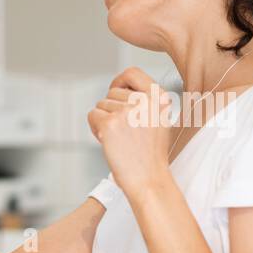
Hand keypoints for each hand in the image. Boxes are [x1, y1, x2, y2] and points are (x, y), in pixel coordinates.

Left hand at [87, 67, 173, 196]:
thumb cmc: (151, 155)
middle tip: (122, 130)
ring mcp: (127, 112)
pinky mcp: (110, 124)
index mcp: (159, 98)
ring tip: (120, 139)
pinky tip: (109, 142)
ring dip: (104, 121)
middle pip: (112, 91)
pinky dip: (95, 129)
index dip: (120, 80)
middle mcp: (144, 101)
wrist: (149, 180)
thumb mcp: (159, 120)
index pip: (132, 73)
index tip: (116, 91)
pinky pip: (92, 116)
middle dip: (111, 109)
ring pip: (101, 105)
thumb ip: (144, 101)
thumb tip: (118, 88)